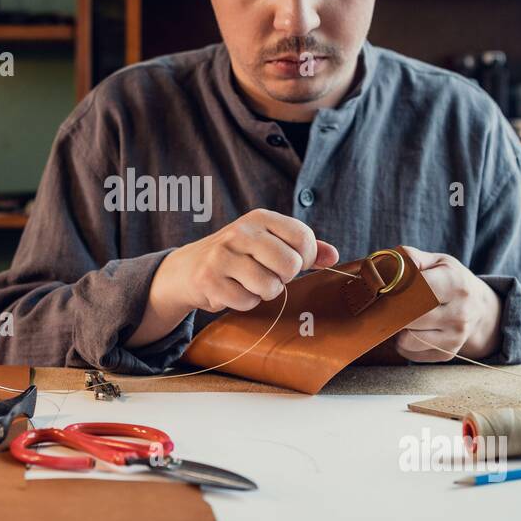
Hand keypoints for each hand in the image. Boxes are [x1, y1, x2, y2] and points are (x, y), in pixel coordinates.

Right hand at [126, 209, 339, 347]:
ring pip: (269, 286)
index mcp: (259, 218)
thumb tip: (334, 256)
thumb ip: (302, 247)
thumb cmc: (237, 256)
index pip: (302, 237)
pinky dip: (245, 303)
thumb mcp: (267, 242)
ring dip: (264, 293)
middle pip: (289, 264)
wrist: (187, 269)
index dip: (307, 258)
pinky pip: (247, 301)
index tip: (295, 263)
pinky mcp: (209, 280)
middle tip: (270, 275)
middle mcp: (240, 232)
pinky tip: (233, 291)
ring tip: (250, 284)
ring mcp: (222, 255)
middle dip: (284, 278)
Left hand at [393, 245, 501, 361]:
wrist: (479, 307)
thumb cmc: (450, 280)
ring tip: (400, 316)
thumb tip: (385, 267)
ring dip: (396, 329)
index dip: (395, 292)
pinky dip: (403, 343)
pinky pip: (411, 352)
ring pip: (408, 339)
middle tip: (384, 305)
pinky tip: (410, 329)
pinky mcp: (447, 353)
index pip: (417, 291)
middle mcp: (459, 313)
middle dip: (391, 312)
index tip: (384, 291)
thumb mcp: (437, 261)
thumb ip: (410, 259)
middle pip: (410, 318)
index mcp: (455, 283)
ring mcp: (455, 337)